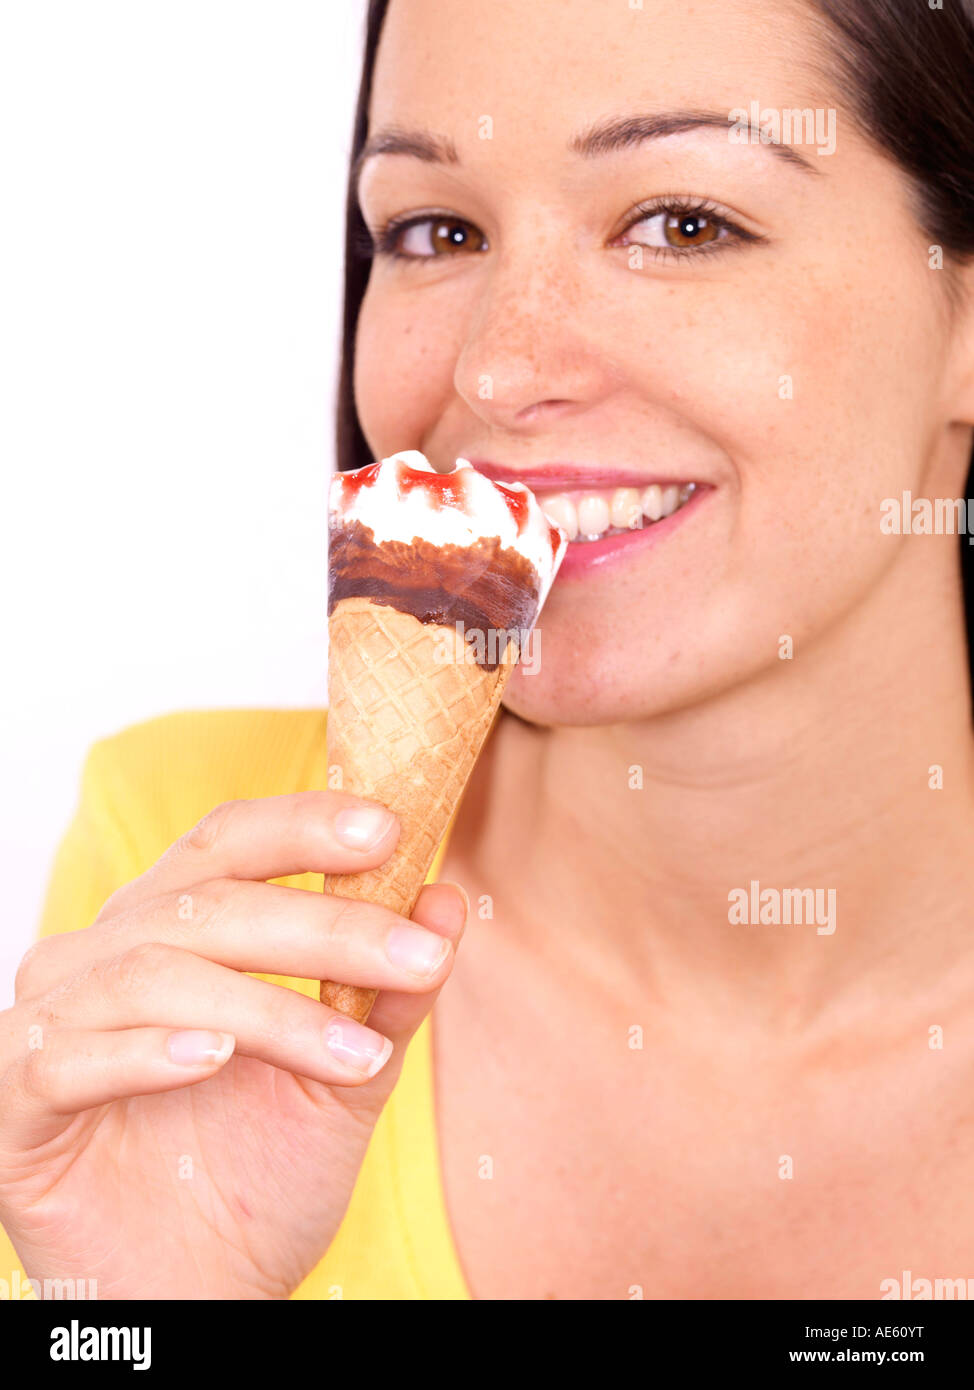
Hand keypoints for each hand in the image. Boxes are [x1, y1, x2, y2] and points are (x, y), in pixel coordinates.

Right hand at [0, 791, 465, 1298]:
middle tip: (417, 956)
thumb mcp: (345, 1075)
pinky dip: (147, 1052)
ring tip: (356, 1058)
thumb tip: (448, 898)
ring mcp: (50, 1022)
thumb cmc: (263, 1170)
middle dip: (324, 925)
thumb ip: (388, 993)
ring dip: (267, 1009)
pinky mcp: (13, 1101)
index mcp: (170, 925)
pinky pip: (70, 1057)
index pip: (228, 843)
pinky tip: (215, 1060)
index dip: (301, 825)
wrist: (200, 1291)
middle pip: (207, 903)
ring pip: (152, 974)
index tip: (389, 831)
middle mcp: (102, 955)